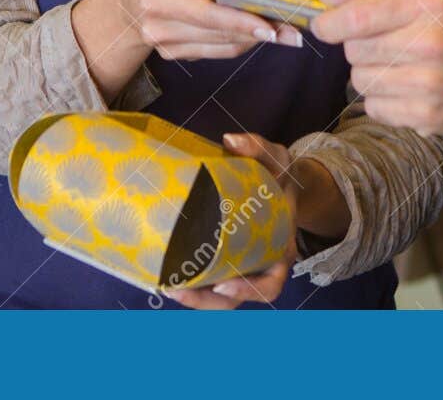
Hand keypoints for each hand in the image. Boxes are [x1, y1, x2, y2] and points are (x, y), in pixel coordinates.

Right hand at [70, 0, 299, 100]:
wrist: (131, 0)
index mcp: (157, 0)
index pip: (206, 15)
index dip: (239, 22)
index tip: (269, 27)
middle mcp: (160, 30)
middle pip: (219, 34)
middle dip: (259, 31)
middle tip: (293, 28)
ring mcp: (168, 49)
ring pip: (224, 47)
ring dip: (256, 39)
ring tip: (286, 31)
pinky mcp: (179, 57)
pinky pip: (219, 52)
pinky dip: (242, 41)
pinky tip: (260, 32)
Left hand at [163, 132, 301, 309]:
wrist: (277, 182)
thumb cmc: (279, 175)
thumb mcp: (277, 158)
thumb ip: (259, 147)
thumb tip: (230, 140)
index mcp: (278, 249)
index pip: (269, 285)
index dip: (247, 291)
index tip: (221, 286)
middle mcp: (258, 264)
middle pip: (233, 299)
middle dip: (204, 302)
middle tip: (177, 290)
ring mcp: (238, 265)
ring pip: (215, 296)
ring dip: (191, 296)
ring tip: (165, 284)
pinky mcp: (220, 258)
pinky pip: (205, 277)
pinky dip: (187, 279)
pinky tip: (164, 271)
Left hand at [312, 0, 442, 134]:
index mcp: (427, 3)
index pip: (355, 18)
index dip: (329, 23)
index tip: (325, 24)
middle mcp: (428, 44)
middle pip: (354, 50)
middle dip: (359, 42)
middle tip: (385, 38)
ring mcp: (429, 85)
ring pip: (360, 81)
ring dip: (370, 70)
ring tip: (399, 61)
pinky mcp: (428, 116)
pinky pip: (375, 108)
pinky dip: (383, 97)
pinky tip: (407, 84)